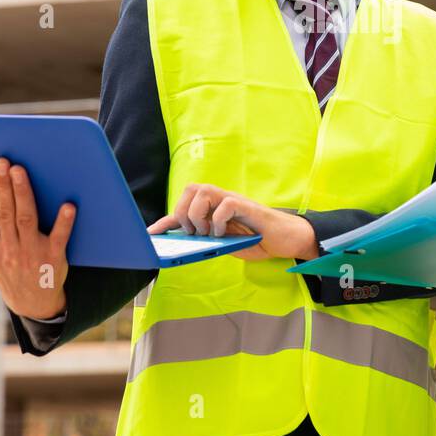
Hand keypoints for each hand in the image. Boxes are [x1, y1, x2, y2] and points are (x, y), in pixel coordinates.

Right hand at [0, 158, 73, 320]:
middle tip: (3, 162)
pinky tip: (68, 205)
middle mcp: (9, 250)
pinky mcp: (54, 256)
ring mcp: (32, 253)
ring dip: (22, 193)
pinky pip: (60, 237)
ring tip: (18, 171)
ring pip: (25, 218)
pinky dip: (64, 222)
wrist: (31, 302)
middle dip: (2, 185)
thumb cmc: (4, 271)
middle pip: (5, 212)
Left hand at [146, 184, 317, 260]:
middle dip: (184, 213)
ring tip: (208, 233)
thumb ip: (208, 240)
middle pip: (190, 190)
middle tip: (194, 233)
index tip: (150, 235)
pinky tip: (224, 233)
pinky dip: (219, 220)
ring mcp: (233, 200)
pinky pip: (224, 205)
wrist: (286, 239)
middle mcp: (220, 199)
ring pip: (202, 192)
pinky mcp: (246, 205)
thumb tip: (183, 245)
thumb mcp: (226, 243)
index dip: (165, 221)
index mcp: (213, 208)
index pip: (183, 209)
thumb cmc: (256, 239)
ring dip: (198, 215)